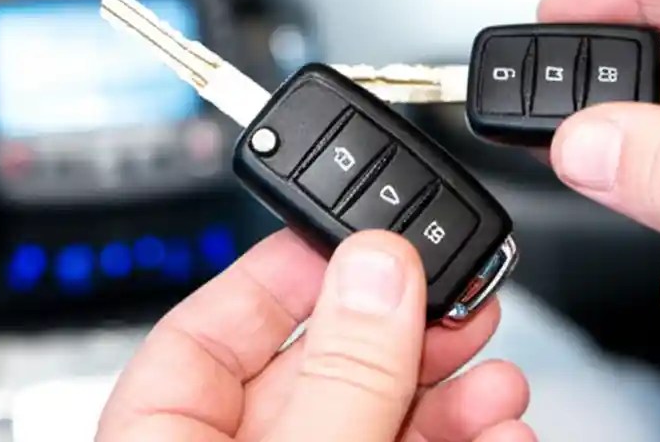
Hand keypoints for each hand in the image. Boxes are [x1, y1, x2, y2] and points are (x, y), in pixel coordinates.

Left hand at [97, 228, 531, 440]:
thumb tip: (377, 270)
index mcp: (161, 437)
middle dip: (399, 328)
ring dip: (447, 389)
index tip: (360, 237)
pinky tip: (498, 425)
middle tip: (456, 291)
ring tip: (495, 367)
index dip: (288, 269)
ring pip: (373, 418)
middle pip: (314, 368)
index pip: (209, 326)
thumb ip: (338, 376)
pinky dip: (459, 441)